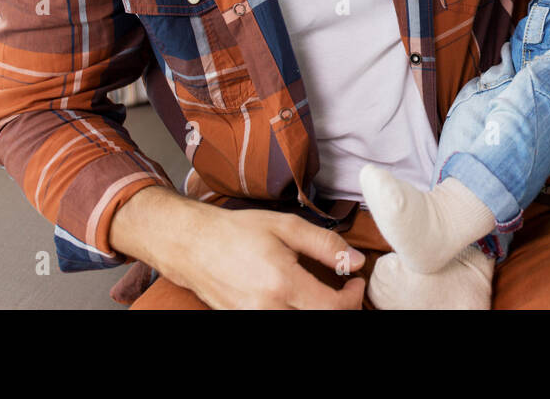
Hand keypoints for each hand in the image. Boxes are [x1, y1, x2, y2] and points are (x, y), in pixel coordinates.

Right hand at [113, 187, 367, 308]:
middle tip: (344, 289)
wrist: (193, 244)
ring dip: (317, 310)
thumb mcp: (287, 227)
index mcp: (281, 283)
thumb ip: (325, 245)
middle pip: (319, 320)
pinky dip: (296, 311)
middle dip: (339, 307)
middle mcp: (267, 309)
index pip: (333, 307)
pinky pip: (280, 320)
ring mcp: (253, 319)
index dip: (353, 297)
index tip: (356, 281)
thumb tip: (355, 260)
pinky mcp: (244, 321)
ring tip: (323, 294)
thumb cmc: (238, 232)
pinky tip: (299, 297)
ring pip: (300, 322)